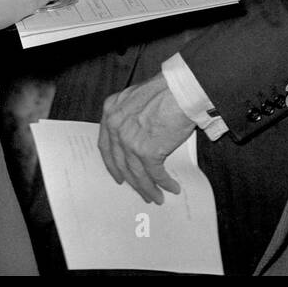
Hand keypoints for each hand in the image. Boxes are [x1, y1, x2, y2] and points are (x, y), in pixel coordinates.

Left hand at [98, 73, 192, 203]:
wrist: (181, 90)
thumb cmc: (165, 89)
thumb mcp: (136, 97)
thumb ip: (129, 115)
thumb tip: (136, 136)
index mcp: (111, 112)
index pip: (106, 146)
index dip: (112, 164)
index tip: (117, 176)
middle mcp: (116, 127)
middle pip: (120, 163)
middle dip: (131, 181)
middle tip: (140, 191)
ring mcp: (130, 140)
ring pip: (136, 173)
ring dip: (147, 188)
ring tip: (156, 197)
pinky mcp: (147, 151)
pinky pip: (155, 174)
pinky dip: (163, 183)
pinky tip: (170, 187)